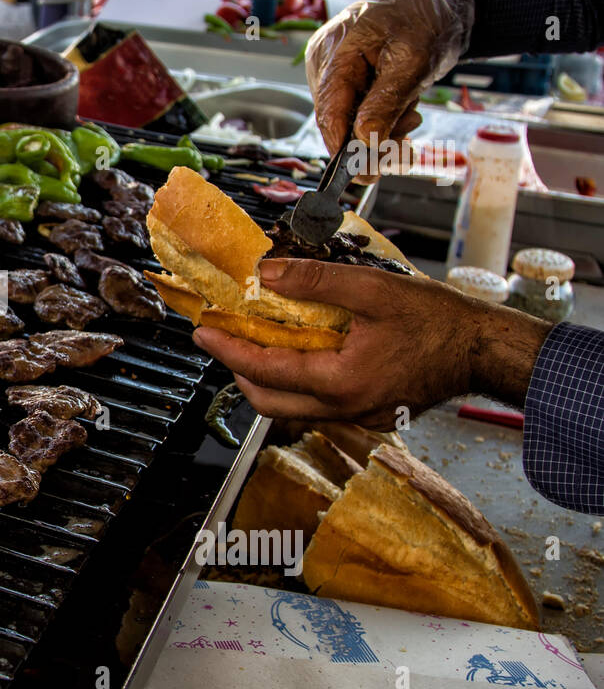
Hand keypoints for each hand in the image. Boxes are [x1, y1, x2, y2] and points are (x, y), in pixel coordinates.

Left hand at [191, 259, 551, 428]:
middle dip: (238, 370)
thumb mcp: (373, 289)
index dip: (227, 348)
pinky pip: (318, 404)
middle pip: (267, 401)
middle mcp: (344, 408)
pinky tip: (298, 353)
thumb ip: (315, 281)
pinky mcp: (369, 412)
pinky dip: (297, 381)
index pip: (263, 369)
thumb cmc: (440, 322)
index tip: (203, 332)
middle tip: (223, 339)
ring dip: (267, 377)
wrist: (484, 349)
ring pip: (291, 407)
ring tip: (255, 341)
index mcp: (340, 383)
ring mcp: (357, 415)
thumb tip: (267, 272)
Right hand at [304, 0, 476, 180]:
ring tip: (412, 119)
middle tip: (406, 151)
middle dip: (371, 140)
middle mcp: (325, 62)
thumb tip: (364, 141)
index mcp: (335, 52)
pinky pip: (355, 110)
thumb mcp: (414, 60)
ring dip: (380, 131)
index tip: (363, 175)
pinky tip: (402, 113)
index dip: (343, 148)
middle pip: (336, 120)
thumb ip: (386, 103)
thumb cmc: (426, 15)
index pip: (329, 112)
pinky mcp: (345, 76)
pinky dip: (379, 120)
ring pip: (347, 119)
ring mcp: (332, 69)